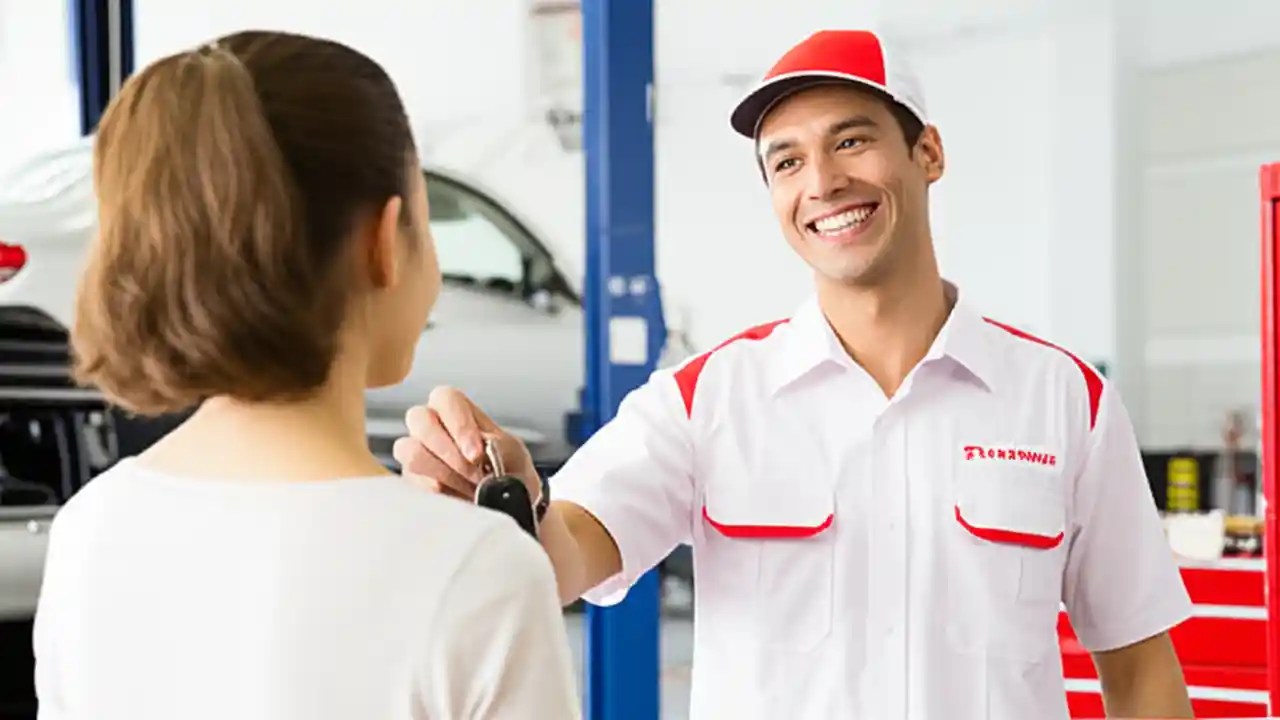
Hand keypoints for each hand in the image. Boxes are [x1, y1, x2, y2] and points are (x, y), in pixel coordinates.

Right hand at [393, 386, 538, 502]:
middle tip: (474, 474)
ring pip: (410, 451)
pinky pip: (412, 483)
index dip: (459, 425)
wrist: (508, 506)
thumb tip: (481, 446)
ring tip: (470, 489)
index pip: (446, 398)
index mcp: (458, 410)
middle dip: (450, 452)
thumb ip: (498, 445)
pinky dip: (439, 494)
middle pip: (420, 419)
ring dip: (443, 473)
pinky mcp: (412, 481)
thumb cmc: (510, 473)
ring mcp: (418, 453)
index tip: (476, 455)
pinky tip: (458, 500)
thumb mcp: (514, 455)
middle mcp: (432, 426)